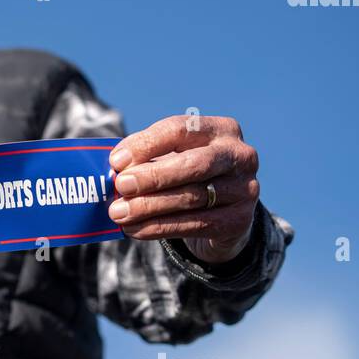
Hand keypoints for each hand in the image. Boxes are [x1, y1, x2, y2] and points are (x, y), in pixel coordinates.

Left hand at [107, 115, 260, 264]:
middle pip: (193, 164)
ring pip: (192, 197)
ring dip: (150, 206)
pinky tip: (135, 230)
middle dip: (152, 176)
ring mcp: (244, 189)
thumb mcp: (171, 158)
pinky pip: (195, 224)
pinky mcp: (239, 220)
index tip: (116, 161)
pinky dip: (160, 228)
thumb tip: (114, 169)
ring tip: (119, 213)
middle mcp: (239, 155)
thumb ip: (146, 158)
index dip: (146, 144)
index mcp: (220, 129)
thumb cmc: (187, 176)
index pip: (180, 129)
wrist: (223, 213)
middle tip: (120, 186)